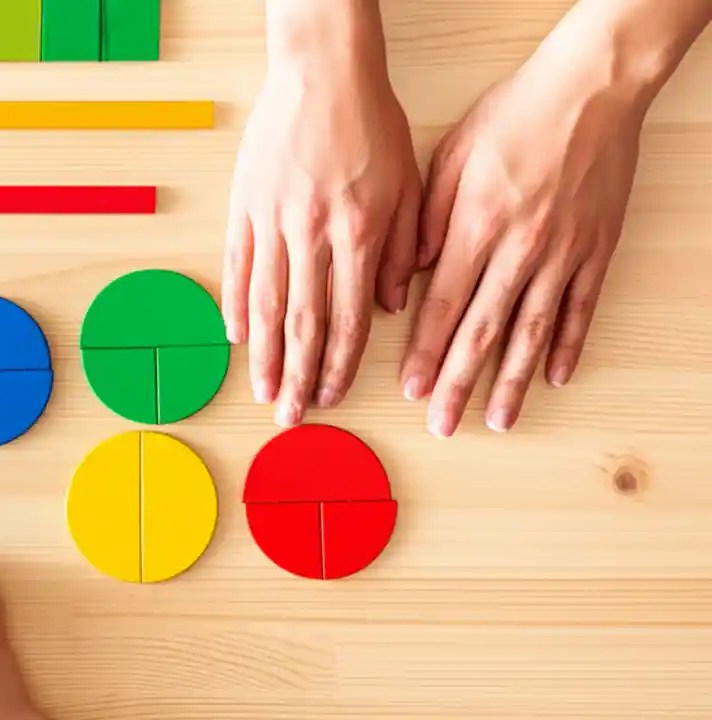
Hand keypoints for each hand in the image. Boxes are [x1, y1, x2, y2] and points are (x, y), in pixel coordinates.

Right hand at [223, 0, 420, 425]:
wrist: (322, 72)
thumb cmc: (370, 121)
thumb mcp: (408, 183)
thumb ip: (403, 248)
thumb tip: (390, 305)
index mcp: (359, 234)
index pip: (348, 317)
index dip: (338, 364)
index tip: (331, 396)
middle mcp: (314, 236)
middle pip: (303, 323)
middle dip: (297, 376)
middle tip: (291, 416)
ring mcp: (273, 223)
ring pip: (267, 303)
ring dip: (264, 354)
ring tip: (261, 389)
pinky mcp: (245, 206)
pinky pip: (238, 265)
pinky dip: (236, 303)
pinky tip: (236, 335)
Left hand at [401, 43, 646, 435]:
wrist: (592, 89)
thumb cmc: (516, 114)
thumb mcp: (450, 156)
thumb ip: (427, 219)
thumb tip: (411, 272)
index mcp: (475, 226)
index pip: (444, 305)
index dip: (425, 352)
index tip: (409, 388)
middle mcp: (519, 249)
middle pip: (483, 331)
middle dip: (459, 383)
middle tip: (442, 424)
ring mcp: (563, 253)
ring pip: (532, 331)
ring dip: (512, 381)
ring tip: (498, 420)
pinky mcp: (597, 250)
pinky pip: (581, 308)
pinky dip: (568, 346)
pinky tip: (553, 377)